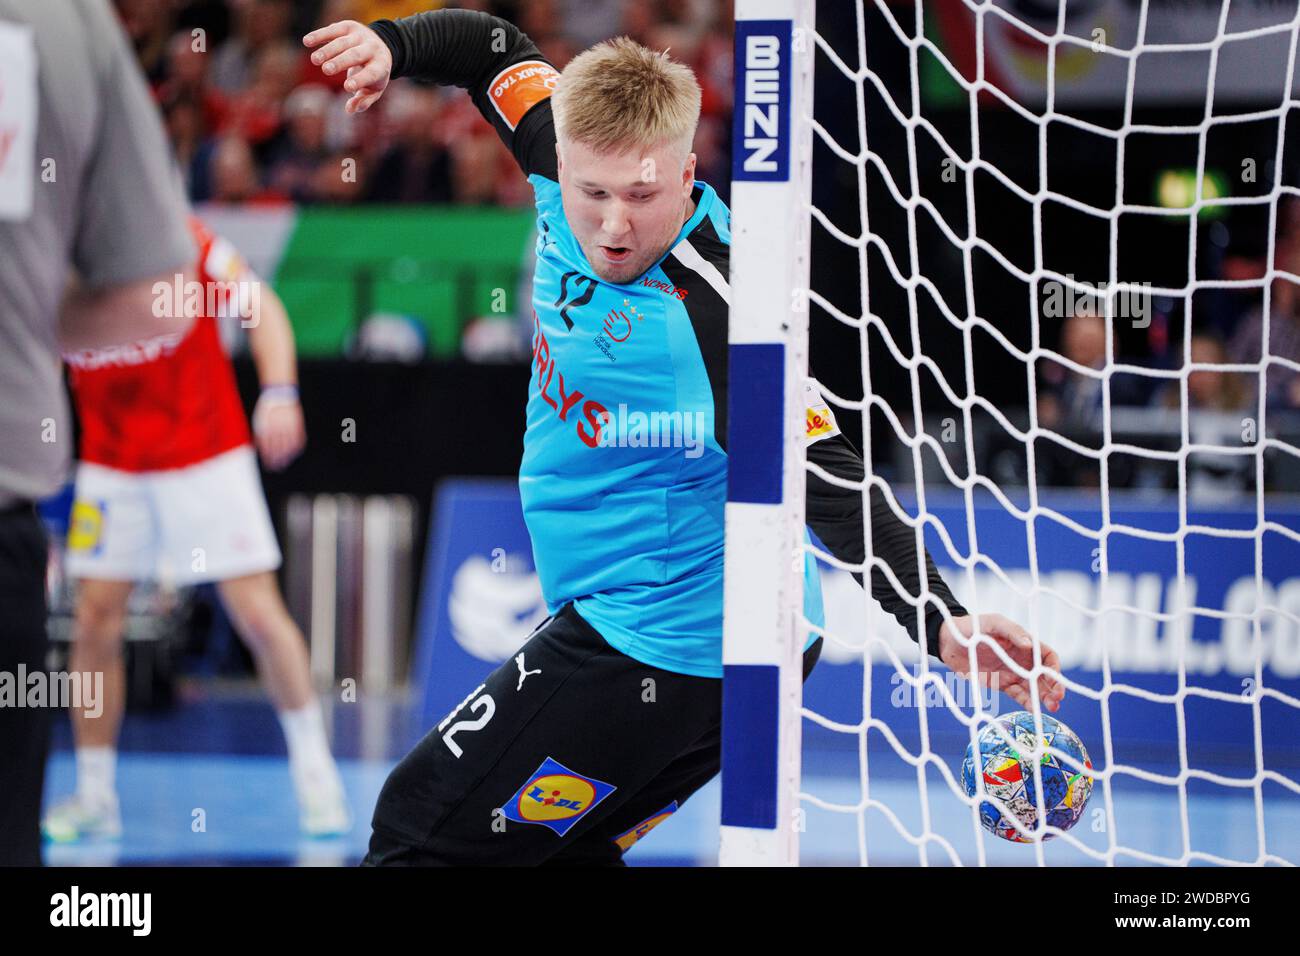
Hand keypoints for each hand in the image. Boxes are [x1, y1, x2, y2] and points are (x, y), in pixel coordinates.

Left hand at [253, 395, 305, 470]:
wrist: (280, 393)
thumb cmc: (268, 406)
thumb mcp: (261, 418)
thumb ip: (261, 432)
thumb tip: (261, 447)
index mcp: (268, 425)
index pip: (268, 445)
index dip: (268, 456)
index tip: (269, 463)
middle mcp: (278, 426)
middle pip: (278, 446)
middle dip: (277, 458)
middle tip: (277, 467)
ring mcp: (289, 424)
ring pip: (288, 443)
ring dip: (287, 454)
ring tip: (286, 462)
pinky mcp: (297, 422)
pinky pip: (298, 437)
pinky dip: (297, 446)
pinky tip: (295, 452)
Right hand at [304, 20, 392, 113]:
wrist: (381, 45)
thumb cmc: (375, 73)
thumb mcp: (374, 89)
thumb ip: (363, 101)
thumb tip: (350, 110)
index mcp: (381, 66)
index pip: (371, 73)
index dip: (360, 80)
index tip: (347, 87)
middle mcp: (372, 48)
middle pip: (355, 55)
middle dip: (341, 62)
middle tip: (327, 70)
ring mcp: (360, 36)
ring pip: (342, 42)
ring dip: (327, 50)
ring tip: (314, 60)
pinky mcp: (348, 27)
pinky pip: (333, 30)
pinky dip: (319, 35)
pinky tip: (306, 42)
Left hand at [937, 613, 1064, 712]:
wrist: (949, 641)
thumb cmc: (974, 626)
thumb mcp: (993, 622)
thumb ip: (1012, 631)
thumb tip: (1029, 644)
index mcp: (1025, 643)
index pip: (1047, 657)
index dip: (1054, 668)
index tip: (1055, 679)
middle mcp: (1023, 660)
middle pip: (1045, 676)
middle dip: (1054, 688)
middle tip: (1057, 699)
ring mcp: (1013, 673)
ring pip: (1034, 688)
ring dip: (1044, 698)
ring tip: (1052, 707)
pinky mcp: (1001, 684)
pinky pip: (1018, 695)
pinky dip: (1027, 702)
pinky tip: (1034, 710)